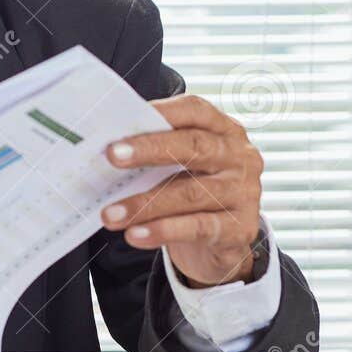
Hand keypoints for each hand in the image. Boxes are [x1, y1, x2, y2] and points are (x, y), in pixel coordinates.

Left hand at [100, 94, 263, 286]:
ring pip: (191, 193)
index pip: (196, 110)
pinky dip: (163, 231)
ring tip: (111, 214)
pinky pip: (198, 228)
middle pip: (194, 146)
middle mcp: (239, 156)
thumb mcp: (179, 164)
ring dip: (145, 203)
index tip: (124, 118)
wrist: (222, 241)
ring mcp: (243, 192)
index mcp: (223, 130)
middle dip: (149, 149)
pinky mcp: (241, 227)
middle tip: (112, 156)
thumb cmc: (191, 188)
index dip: (163, 112)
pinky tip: (136, 235)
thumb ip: (155, 151)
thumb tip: (108, 148)